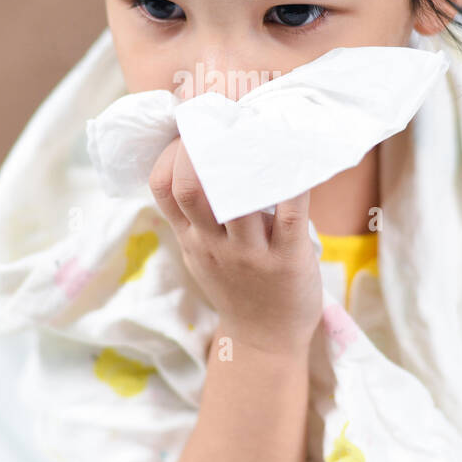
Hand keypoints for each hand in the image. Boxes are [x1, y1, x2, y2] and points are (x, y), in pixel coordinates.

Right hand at [148, 136, 323, 356]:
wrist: (266, 341)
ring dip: (245, 159)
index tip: (187, 130)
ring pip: (236, 198)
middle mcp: (214, 244)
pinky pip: (288, 213)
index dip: (169, 154)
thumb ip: (197, 218)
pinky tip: (299, 157)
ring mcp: (250, 253)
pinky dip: (293, 181)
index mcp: (192, 238)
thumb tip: (202, 161)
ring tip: (257, 128)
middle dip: (198, 148)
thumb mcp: (201, 255)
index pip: (162, 189)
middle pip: (191, 188)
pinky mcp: (287, 258)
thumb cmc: (238, 287)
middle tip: (219, 120)